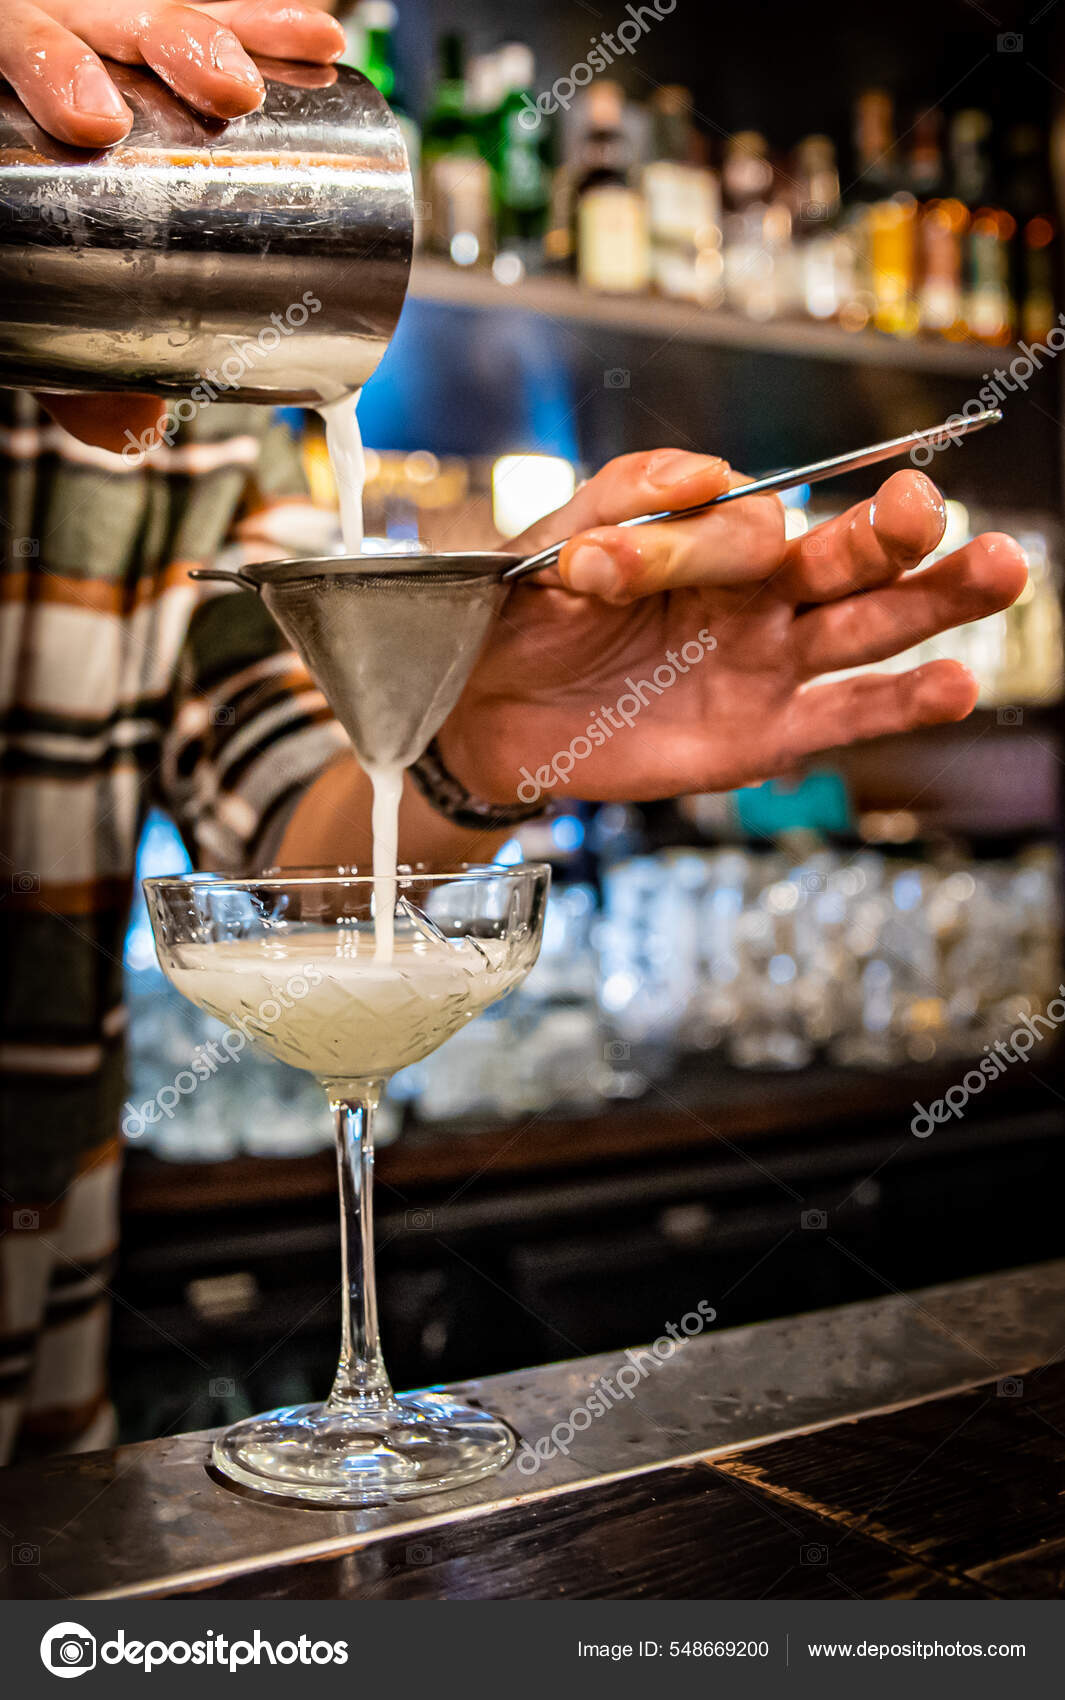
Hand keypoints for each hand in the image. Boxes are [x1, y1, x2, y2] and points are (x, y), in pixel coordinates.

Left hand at [8, 2, 342, 446]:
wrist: (29, 204)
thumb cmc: (24, 250)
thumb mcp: (23, 301)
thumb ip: (62, 356)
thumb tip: (138, 430)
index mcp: (0, 85)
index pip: (15, 37)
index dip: (53, 62)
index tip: (96, 123)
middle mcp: (52, 37)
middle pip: (105, 10)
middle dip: (171, 41)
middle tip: (221, 92)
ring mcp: (108, 33)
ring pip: (167, 6)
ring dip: (232, 33)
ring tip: (272, 82)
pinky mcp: (164, 47)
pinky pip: (226, 14)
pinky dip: (271, 27)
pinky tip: (322, 42)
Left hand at [440, 450, 1028, 804]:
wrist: (483, 710)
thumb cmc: (523, 615)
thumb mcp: (553, 543)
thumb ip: (625, 502)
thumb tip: (702, 475)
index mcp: (713, 537)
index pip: (755, 518)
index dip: (701, 538)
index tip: (602, 566)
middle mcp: (758, 594)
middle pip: (849, 555)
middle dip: (891, 531)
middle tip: (921, 508)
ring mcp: (767, 664)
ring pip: (868, 626)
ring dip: (934, 599)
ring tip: (997, 569)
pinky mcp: (761, 736)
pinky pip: (840, 717)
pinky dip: (898, 704)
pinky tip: (954, 683)